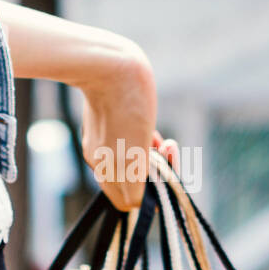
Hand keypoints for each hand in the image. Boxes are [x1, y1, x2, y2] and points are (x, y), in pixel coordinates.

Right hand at [77, 44, 178, 211]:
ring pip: (134, 162)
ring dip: (154, 156)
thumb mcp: (133, 153)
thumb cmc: (125, 106)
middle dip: (156, 172)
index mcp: (104, 169)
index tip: (164, 174)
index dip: (151, 193)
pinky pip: (130, 144)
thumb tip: (137, 205)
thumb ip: (133, 184)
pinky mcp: (107, 122)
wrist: (110, 64)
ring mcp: (103, 140)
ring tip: (164, 140)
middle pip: (133, 182)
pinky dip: (145, 141)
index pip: (129, 201)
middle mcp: (101, 158)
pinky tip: (153, 130)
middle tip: (168, 151)